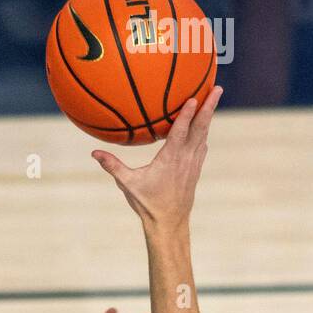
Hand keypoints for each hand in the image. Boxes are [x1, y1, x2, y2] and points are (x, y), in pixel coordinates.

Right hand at [93, 85, 222, 229]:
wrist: (169, 224)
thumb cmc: (147, 204)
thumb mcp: (128, 184)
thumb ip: (113, 166)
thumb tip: (95, 153)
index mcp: (170, 159)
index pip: (181, 131)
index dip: (187, 113)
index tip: (194, 97)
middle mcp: (186, 158)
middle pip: (201, 127)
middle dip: (210, 107)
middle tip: (218, 88)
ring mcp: (193, 164)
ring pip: (204, 134)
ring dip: (209, 116)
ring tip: (213, 100)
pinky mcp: (195, 170)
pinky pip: (202, 146)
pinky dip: (203, 132)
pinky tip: (203, 128)